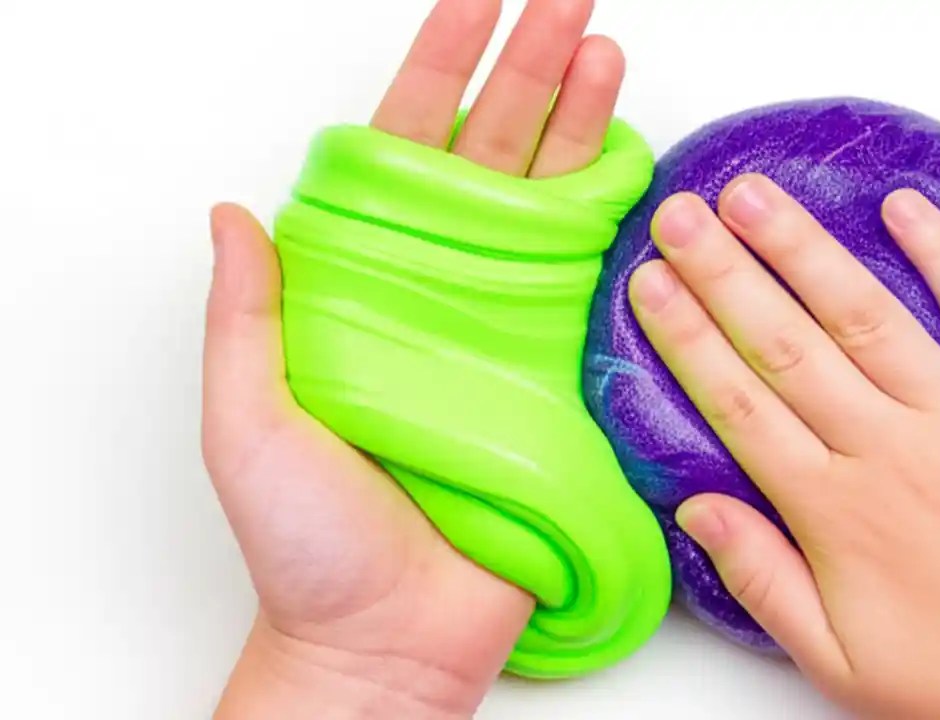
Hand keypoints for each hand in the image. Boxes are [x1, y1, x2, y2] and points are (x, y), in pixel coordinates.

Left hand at [204, 1, 625, 715]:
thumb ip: (245, 317)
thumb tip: (230, 213)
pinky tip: (634, 161)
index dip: (438, 70)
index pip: (405, 152)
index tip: (475, 2)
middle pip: (491, 156)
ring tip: (605, 52)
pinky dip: (616, 219)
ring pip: (550, 199)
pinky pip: (594, 282)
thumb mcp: (248, 424)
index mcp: (365, 283)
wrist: (390, 639)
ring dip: (580, 122)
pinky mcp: (559, 372)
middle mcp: (442, 288)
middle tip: (569, 4)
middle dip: (530, 70)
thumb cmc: (308, 545)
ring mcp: (506, 324)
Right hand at [630, 177, 939, 717]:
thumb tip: (693, 505)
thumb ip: (760, 578)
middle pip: (785, 343)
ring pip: (864, 313)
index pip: (739, 402)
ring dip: (802, 248)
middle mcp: (892, 448)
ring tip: (751, 194)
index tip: (649, 282)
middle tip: (677, 213)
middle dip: (722, 271)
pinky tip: (899, 206)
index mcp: (836, 511)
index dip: (686, 337)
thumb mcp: (838, 662)